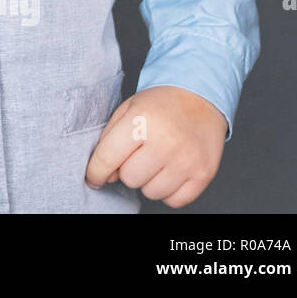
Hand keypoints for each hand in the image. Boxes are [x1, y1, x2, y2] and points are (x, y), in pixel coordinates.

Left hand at [83, 85, 227, 207]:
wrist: (200, 97)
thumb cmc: (160, 105)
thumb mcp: (127, 109)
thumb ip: (109, 139)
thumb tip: (105, 175)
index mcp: (140, 120)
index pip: (108, 157)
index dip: (95, 173)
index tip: (93, 178)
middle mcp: (165, 141)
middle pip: (130, 179)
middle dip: (127, 171)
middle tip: (137, 156)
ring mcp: (186, 159)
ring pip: (152, 192)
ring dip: (148, 182)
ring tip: (154, 162)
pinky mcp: (204, 174)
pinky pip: (175, 201)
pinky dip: (168, 191)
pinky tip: (169, 172)